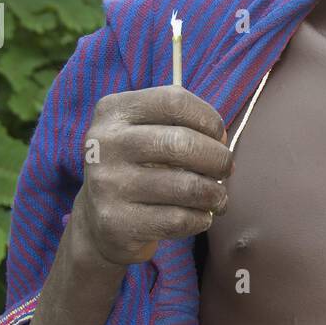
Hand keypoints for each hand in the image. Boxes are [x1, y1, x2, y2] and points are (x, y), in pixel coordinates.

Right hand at [76, 85, 232, 265]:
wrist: (100, 221)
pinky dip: (200, 219)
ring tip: (217, 197)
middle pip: (182, 143)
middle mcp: (104, 144)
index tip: (218, 138)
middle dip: (218, 158)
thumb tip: (222, 140)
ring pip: (186, 186)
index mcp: (113, 111)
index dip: (209, 119)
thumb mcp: (149, 135)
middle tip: (225, 170)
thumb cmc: (140, 169)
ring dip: (215, 194)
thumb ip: (185, 127)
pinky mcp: (116, 223)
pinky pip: (179, 219)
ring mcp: (107, 184)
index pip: (175, 101)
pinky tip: (199, 217)